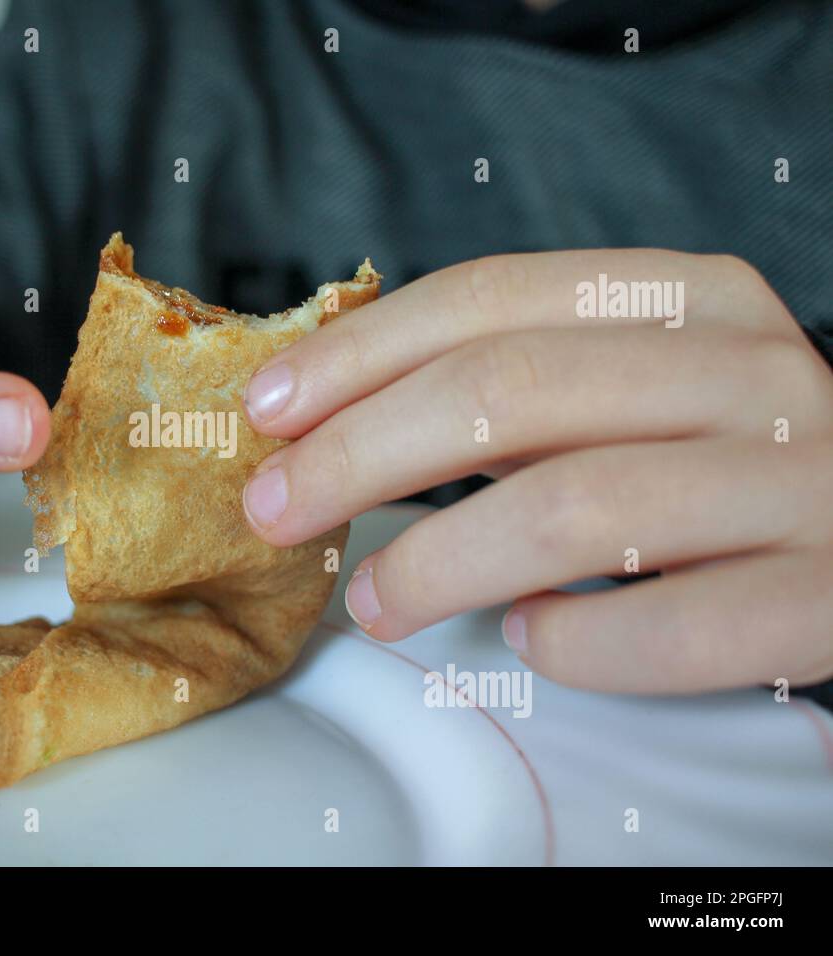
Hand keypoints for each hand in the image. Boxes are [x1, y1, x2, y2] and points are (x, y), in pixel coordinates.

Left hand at [241, 251, 832, 692]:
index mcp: (688, 296)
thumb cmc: (712, 454)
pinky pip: (667, 631)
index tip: (269, 410)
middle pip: (511, 392)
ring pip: (574, 509)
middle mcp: (751, 369)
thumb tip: (322, 421)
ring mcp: (803, 481)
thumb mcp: (626, 383)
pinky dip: (572, 644)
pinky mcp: (825, 596)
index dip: (360, 355)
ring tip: (373, 602)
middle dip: (362, 454)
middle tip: (275, 510)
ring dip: (438, 562)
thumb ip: (508, 384)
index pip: (491, 298)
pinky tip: (527, 639)